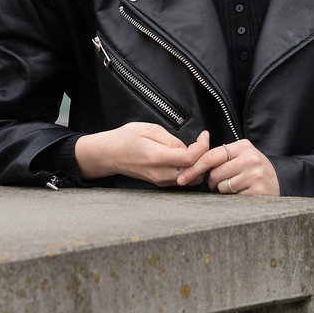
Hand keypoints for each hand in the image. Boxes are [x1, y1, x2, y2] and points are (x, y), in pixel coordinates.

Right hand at [75, 124, 210, 186]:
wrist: (109, 154)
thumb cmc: (126, 138)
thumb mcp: (149, 129)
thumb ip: (171, 140)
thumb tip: (187, 148)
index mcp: (156, 158)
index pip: (189, 158)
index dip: (202, 146)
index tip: (204, 135)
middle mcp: (160, 174)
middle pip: (194, 172)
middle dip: (204, 158)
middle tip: (203, 142)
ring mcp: (160, 181)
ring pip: (191, 179)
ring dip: (198, 166)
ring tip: (196, 149)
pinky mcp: (160, 183)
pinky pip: (182, 180)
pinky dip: (191, 170)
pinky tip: (188, 157)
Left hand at [177, 138, 279, 196]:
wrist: (281, 181)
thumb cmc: (254, 170)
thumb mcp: (242, 156)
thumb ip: (221, 156)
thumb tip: (191, 162)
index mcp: (243, 146)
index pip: (211, 156)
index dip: (194, 168)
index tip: (182, 177)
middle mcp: (249, 158)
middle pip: (214, 173)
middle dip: (212, 182)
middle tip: (221, 183)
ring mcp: (254, 174)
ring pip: (221, 186)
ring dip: (223, 190)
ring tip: (236, 186)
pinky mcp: (258, 191)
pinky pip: (232, 196)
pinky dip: (233, 197)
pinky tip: (244, 192)